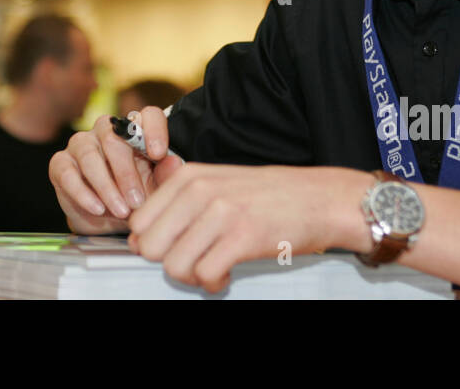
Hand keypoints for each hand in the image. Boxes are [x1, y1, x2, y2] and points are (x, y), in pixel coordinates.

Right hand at [49, 107, 183, 233]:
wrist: (107, 221)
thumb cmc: (134, 199)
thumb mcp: (155, 191)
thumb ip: (166, 177)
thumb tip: (174, 162)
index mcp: (136, 131)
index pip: (148, 115)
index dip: (154, 129)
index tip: (158, 154)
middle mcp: (107, 131)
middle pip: (114, 137)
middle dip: (126, 173)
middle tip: (136, 201)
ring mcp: (81, 144)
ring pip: (89, 155)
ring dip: (106, 186)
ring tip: (120, 210)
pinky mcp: (60, 163)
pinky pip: (67, 172)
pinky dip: (83, 193)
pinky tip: (97, 208)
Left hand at [127, 164, 360, 293]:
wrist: (321, 199)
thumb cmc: (269, 196)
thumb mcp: (217, 183)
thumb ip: (178, 203)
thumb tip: (138, 237)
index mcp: (189, 176)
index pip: (139, 220)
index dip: (154, 242)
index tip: (176, 246)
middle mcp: (200, 191)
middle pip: (149, 245)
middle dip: (168, 262)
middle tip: (194, 260)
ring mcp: (221, 213)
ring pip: (174, 265)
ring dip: (192, 276)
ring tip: (212, 267)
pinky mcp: (242, 238)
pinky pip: (204, 276)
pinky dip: (213, 283)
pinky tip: (226, 273)